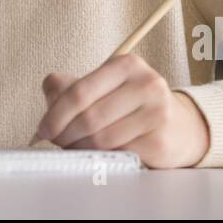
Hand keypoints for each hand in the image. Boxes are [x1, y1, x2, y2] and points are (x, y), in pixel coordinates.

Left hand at [32, 54, 209, 168]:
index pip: (80, 91)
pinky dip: (99, 158)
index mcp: (126, 64)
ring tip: (73, 147)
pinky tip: (95, 154)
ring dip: (79, 148)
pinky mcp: (160, 140)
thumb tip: (49, 94)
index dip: (55, 114)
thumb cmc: (131, 105)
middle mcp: (146, 84)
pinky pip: (117, 154)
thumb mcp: (104, 86)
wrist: (179, 126)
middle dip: (64, 134)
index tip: (42, 129)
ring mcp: (157, 113)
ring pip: (102, 139)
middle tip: (54, 142)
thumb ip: (70, 86)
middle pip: (89, 117)